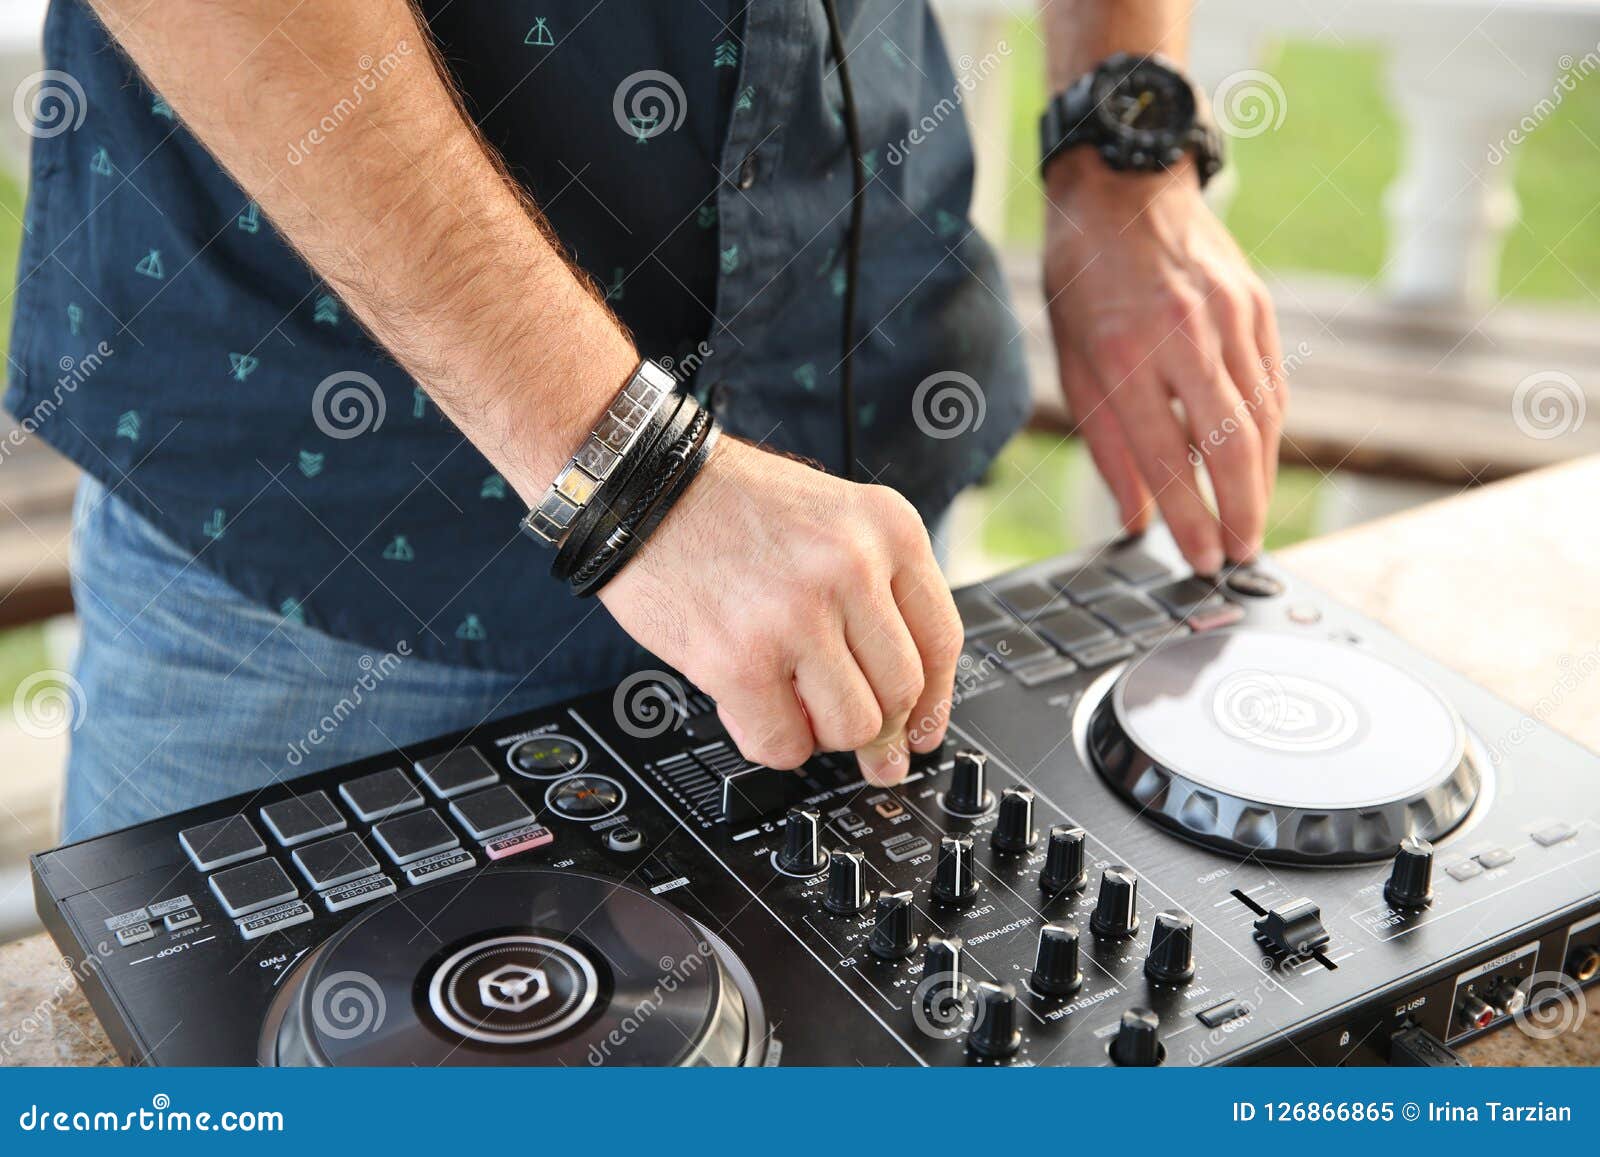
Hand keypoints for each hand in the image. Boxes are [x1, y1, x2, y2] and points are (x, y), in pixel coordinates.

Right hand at [599, 437, 963, 784]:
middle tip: (864, 746)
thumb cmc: (728, 504)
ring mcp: (797, 615)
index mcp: (887, 529)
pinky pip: (783, 743)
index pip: (941, 640)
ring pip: (852, 727)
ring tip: (792, 703)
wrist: (641, 484)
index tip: (922, 731)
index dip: (934, 702)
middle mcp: (851, 568)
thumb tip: (904, 700)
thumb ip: (874, 592)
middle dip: (880, 730)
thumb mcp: (833, 516)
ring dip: (822, 733)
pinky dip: (772, 742)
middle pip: (901, 692)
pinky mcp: (740, 659)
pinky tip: (753, 708)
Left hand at [1043, 153, 1286, 571]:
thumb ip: (1107, 443)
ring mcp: (1229, 317)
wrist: (1123, 187)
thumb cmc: (1083, 280)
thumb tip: (1137, 516)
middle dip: (1241, 513)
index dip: (1189, 519)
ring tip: (1250, 525)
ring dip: (1261, 484)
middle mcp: (1182, 335)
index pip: (1167, 457)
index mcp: (1122, 353)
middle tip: (1240, 557)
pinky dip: (1268, 434)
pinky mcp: (1258, 306)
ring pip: (1262, 421)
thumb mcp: (1071, 361)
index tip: (1200, 562)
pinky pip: (1272, 386)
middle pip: (1230, 445)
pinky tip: (1258, 466)